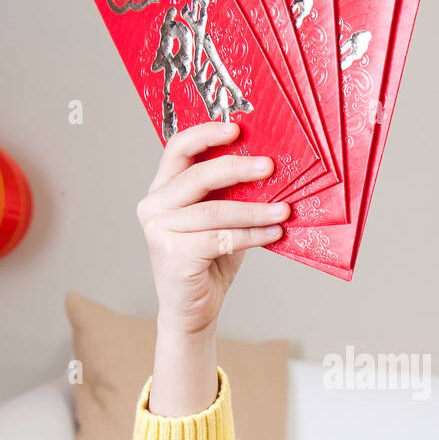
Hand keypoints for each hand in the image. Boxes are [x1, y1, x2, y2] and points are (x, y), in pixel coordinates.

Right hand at [136, 120, 290, 337]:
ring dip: (255, 209)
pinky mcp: (172, 254)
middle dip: (237, 168)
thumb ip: (230, 194)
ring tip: (283, 210)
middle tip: (269, 167)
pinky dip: (252, 235)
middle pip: (197, 176)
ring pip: (214, 210)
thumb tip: (267, 168)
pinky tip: (273, 232)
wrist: (192, 310)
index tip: (237, 129)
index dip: (206, 134)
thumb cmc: (208, 261)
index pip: (178, 149)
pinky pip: (221, 237)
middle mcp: (154, 205)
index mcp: (163, 190)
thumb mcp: (219, 220)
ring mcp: (159, 230)